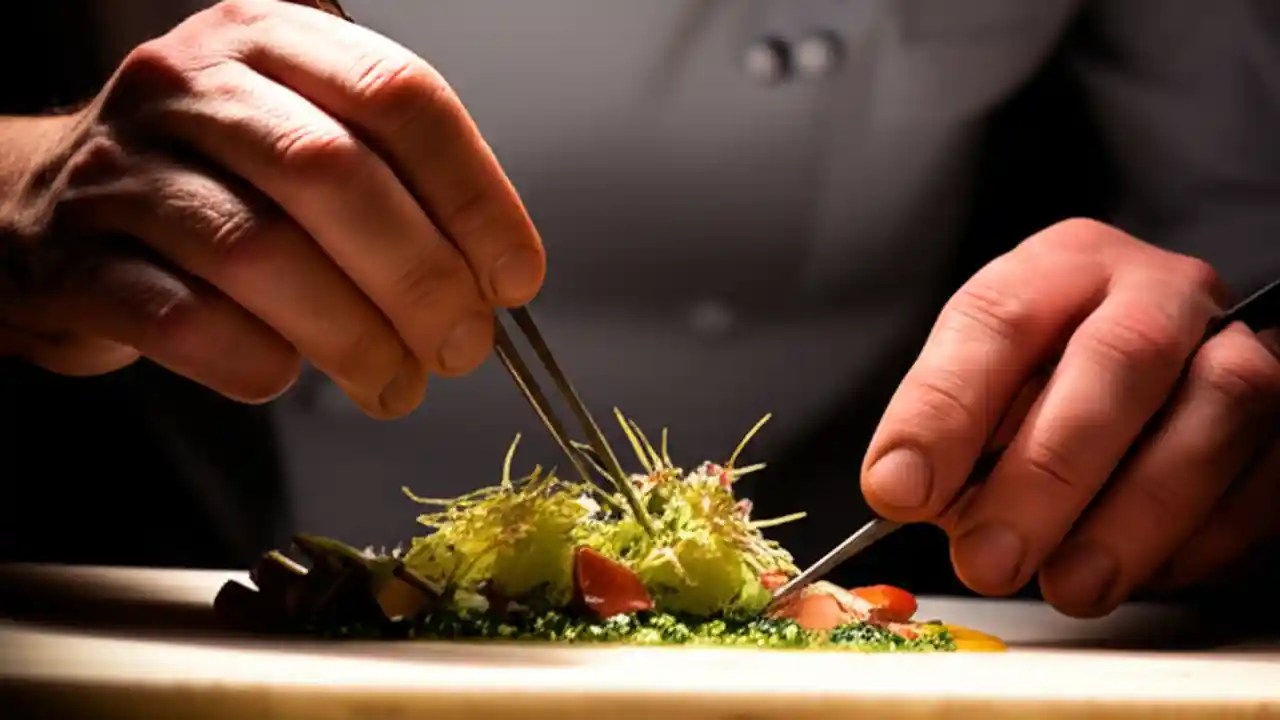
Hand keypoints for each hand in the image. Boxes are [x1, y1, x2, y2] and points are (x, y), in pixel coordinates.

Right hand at [0, 0, 543, 417]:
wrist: (40, 210)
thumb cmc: (209, 185)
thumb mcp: (301, 141)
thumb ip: (392, 187)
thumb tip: (490, 279)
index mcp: (272, 43)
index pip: (401, 97)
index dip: (476, 197)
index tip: (513, 277)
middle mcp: (193, 86)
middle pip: (334, 174)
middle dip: (420, 278)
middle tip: (461, 346)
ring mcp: (124, 169)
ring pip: (260, 252)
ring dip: (352, 337)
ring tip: (392, 382)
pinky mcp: (74, 259)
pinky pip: (182, 319)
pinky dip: (253, 361)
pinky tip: (283, 374)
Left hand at [860, 218, 1279, 616]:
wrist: (1165, 376)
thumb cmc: (1053, 385)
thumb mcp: (987, 388)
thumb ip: (951, 431)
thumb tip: (905, 492)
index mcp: (1061, 268)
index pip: (998, 321)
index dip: (945, 411)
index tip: (898, 492)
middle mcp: (1157, 290)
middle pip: (1116, 360)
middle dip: (1046, 473)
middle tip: (986, 558)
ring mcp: (1237, 346)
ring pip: (1214, 412)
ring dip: (1133, 517)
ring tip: (1068, 586)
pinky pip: (1264, 476)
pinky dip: (1201, 537)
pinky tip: (1139, 575)